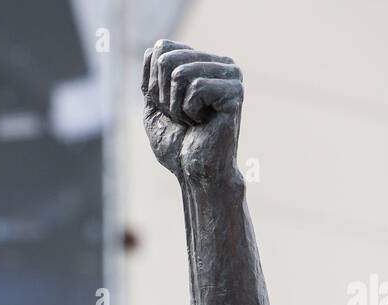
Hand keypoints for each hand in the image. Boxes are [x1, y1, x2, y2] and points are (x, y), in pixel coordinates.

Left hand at [141, 40, 242, 183]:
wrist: (195, 174)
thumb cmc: (178, 144)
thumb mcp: (155, 106)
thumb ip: (153, 76)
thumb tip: (155, 48)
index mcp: (203, 62)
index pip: (162, 48)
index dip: (153, 84)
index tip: (168, 108)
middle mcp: (221, 64)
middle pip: (167, 59)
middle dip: (162, 96)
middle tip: (180, 118)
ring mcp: (231, 76)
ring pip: (179, 73)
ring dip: (175, 107)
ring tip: (192, 122)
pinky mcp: (235, 91)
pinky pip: (196, 88)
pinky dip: (189, 112)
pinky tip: (203, 124)